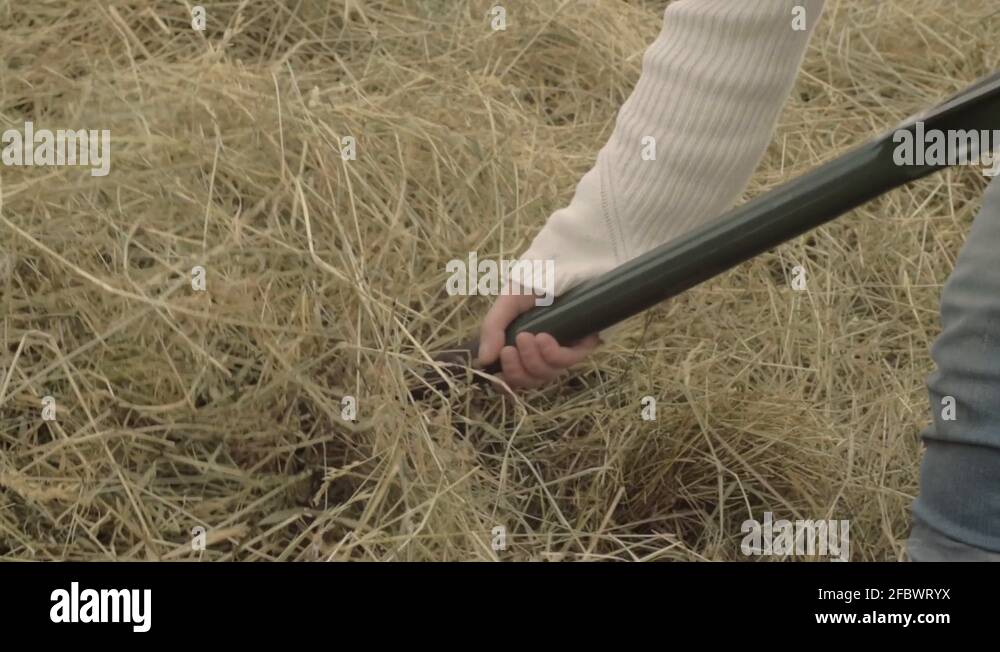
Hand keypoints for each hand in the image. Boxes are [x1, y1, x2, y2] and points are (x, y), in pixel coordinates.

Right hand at [477, 294, 600, 389]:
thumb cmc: (532, 283)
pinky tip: (543, 338)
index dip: (503, 381)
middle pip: (528, 381)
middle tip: (509, 349)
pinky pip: (568, 362)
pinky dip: (552, 354)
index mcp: (521, 348)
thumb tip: (482, 361)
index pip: (512, 377)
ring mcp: (562, 351)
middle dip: (516, 370)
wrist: (561, 263)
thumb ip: (492, 329)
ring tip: (527, 336)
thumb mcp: (506, 302)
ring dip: (533, 359)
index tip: (494, 366)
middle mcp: (542, 354)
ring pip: (546, 374)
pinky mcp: (582, 345)